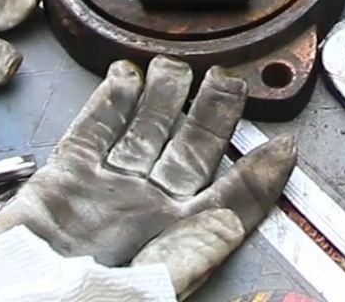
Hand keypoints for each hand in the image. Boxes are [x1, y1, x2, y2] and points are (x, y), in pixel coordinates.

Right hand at [0, 56, 295, 299]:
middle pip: (184, 150)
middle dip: (206, 110)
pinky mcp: (60, 183)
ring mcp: (103, 194)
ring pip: (140, 133)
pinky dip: (108, 102)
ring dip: (160, 97)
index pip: (228, 188)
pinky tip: (125, 77)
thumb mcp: (190, 254)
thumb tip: (284, 155)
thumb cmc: (105, 299)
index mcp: (181, 238)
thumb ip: (236, 204)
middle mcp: (146, 213)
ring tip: (176, 65)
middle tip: (223, 74)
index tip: (267, 120)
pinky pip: (90, 134)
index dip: (250, 155)